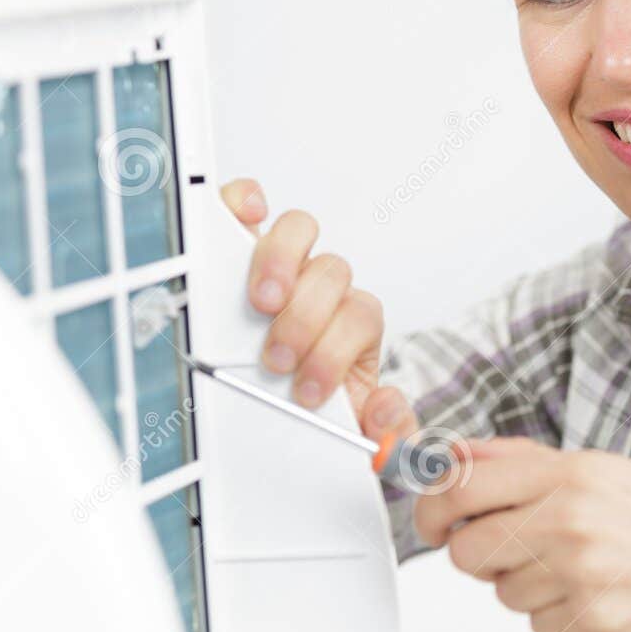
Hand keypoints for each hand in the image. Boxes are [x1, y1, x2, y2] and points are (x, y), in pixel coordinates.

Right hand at [218, 177, 416, 446]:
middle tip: (277, 359)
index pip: (362, 314)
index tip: (308, 390)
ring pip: (299, 232)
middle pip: (330, 273)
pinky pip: (249, 205)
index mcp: (354, 325)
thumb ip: (384, 429)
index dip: (336, 352)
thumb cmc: (311, 402)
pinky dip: (244, 202)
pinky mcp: (241, 243)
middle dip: (305, 319)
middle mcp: (323, 287)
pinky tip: (246, 218)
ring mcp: (284, 261)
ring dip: (280, 264)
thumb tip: (388, 411)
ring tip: (261, 304)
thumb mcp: (354, 429)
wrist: (286, 398)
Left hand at [413, 437, 630, 631]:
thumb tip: (450, 456)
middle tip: (511, 550)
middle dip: (478, 556)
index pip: (462, 486)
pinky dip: (559, 618)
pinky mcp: (590, 625)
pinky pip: (538, 628)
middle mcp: (572, 523)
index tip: (432, 519)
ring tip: (579, 572)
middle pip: (467, 550)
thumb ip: (517, 460)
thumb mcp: (595, 470)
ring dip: (528, 588)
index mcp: (570, 476)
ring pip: (503, 595)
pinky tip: (596, 598)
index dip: (431, 507)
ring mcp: (581, 578)